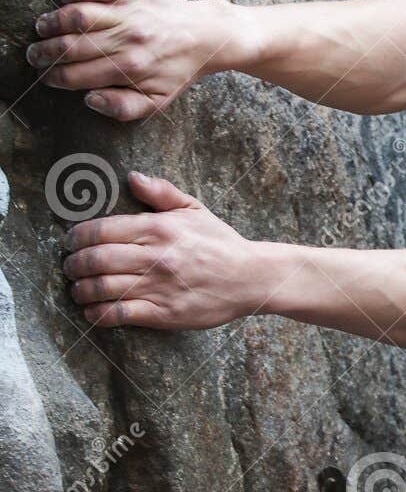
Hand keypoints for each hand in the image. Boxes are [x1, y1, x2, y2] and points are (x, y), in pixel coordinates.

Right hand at [26, 0, 230, 121]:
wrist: (205, 36)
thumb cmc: (176, 70)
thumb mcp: (157, 101)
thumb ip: (123, 108)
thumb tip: (89, 99)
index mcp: (130, 69)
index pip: (79, 74)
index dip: (55, 76)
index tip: (44, 74)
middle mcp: (127, 39)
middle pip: (73, 45)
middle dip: (47, 51)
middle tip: (35, 52)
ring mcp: (130, 12)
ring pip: (79, 15)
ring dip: (54, 21)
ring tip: (43, 26)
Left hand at [61, 171, 263, 329]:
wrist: (250, 278)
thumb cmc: (220, 243)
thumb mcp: (194, 209)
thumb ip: (161, 193)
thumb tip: (131, 177)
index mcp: (159, 228)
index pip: (102, 230)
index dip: (76, 237)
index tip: (69, 242)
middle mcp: (155, 257)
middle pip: (96, 260)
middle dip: (73, 265)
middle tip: (69, 267)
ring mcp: (158, 287)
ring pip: (103, 288)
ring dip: (81, 290)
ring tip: (77, 290)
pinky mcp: (164, 313)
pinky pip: (120, 314)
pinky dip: (99, 314)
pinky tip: (92, 311)